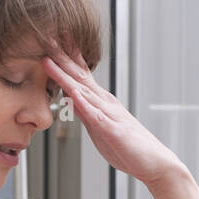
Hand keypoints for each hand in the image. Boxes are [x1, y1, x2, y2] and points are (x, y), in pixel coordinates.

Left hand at [42, 42, 184, 187]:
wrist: (154, 162)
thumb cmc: (127, 146)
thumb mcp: (98, 127)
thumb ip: (85, 111)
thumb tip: (69, 98)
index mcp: (101, 101)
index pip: (80, 74)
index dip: (65, 56)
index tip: (51, 39)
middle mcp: (104, 101)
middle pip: (79, 74)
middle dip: (61, 56)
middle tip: (45, 36)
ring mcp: (108, 114)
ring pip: (82, 90)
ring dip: (65, 74)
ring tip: (49, 58)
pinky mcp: (112, 129)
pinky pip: (94, 114)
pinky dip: (82, 102)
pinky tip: (71, 91)